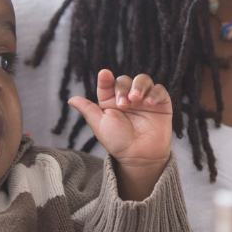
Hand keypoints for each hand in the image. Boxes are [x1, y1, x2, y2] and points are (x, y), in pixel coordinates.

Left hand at [68, 70, 171, 200]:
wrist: (138, 157)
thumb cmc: (118, 142)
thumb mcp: (100, 125)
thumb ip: (88, 110)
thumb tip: (70, 99)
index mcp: (111, 100)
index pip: (108, 83)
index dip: (105, 78)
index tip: (104, 74)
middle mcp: (128, 97)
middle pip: (125, 80)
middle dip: (123, 89)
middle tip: (123, 105)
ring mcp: (144, 99)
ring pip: (143, 80)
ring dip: (139, 86)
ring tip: (136, 99)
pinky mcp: (160, 104)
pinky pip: (159, 90)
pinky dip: (154, 93)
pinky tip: (148, 103)